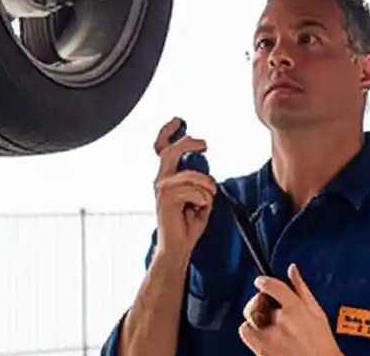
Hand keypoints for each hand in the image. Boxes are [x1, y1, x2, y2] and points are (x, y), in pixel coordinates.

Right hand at [152, 118, 216, 258]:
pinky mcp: (166, 199)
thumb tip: (206, 170)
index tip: (178, 121)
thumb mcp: (198, 197)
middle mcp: (161, 180)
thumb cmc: (188, 224)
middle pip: (171, 151)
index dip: (167, 132)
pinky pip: (195, 191)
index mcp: (167, 178)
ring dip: (207, 189)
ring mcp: (162, 189)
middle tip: (204, 144)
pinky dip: (203, 201)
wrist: (178, 248)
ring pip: (192, 176)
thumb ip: (199, 181)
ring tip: (204, 203)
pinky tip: (196, 211)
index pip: (162, 150)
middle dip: (188, 143)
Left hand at [238, 263, 342, 355]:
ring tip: (266, 323)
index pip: (274, 287)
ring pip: (249, 318)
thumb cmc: (322, 344)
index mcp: (296, 310)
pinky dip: (251, 333)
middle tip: (265, 306)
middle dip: (259, 302)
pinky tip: (263, 336)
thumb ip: (302, 289)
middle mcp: (281, 322)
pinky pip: (247, 334)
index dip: (264, 281)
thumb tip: (292, 270)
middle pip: (258, 302)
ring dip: (254, 318)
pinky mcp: (262, 351)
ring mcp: (270, 338)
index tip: (260, 281)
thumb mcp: (317, 313)